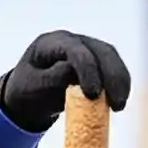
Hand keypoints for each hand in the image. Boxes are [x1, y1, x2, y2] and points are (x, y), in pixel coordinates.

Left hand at [0, 30, 131, 132]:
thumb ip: (50, 79)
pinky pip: (113, 68)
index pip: (75, 50)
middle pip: (99, 51)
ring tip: (120, 105)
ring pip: (110, 57)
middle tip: (116, 103)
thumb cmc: (26, 90)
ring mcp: (85, 49)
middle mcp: (71, 41)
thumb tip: (71, 72)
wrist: (29, 95)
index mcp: (50, 43)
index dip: (87, 70)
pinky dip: (119, 83)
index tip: (93, 94)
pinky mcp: (95, 62)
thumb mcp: (31, 88)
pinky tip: (120, 100)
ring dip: (120, 80)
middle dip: (112, 76)